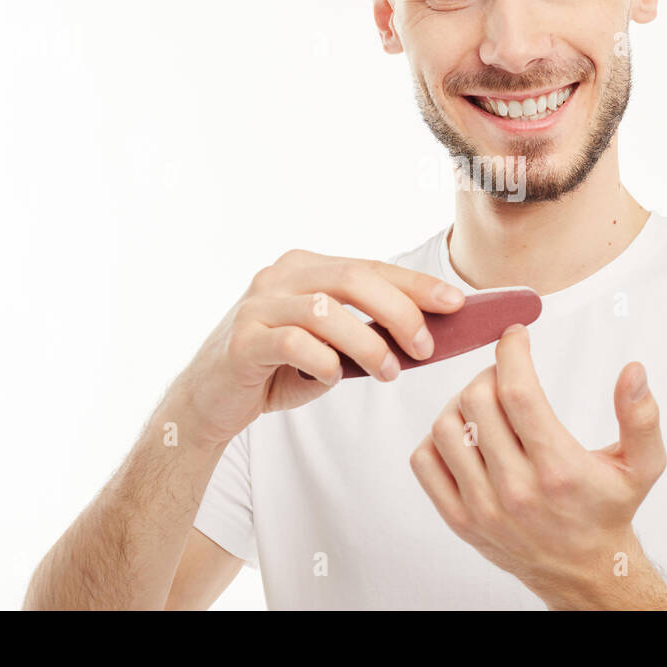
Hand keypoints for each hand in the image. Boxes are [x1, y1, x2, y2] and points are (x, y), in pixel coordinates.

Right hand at [175, 250, 464, 447]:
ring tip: (389, 373)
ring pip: (325, 310)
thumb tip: (429, 334)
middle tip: (426, 346)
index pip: (370, 267)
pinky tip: (333, 378)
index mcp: (306, 266)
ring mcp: (258, 304)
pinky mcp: (241, 340)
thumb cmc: (278, 370)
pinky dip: (324, 361)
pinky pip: (293, 343)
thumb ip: (365, 331)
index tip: (457, 303)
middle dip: (399, 310)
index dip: (416, 284)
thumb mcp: (329, 345)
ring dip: (367, 342)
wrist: (209, 400)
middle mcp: (280, 275)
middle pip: (351, 278)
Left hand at [410, 324, 666, 608]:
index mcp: (559, 470)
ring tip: (486, 403)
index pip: (519, 393)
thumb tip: (634, 370)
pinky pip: (425, 463)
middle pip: (477, 402)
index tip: (516, 336)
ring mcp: (482, 507)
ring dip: (462, 402)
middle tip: (507, 374)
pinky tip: (466, 435)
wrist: (585, 572)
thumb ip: (641, 417)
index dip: (512, 353)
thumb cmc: (610, 510)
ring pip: (445, 428)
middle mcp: (516, 490)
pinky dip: (438, 439)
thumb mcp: (643, 465)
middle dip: (491, 373)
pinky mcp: (459, 520)